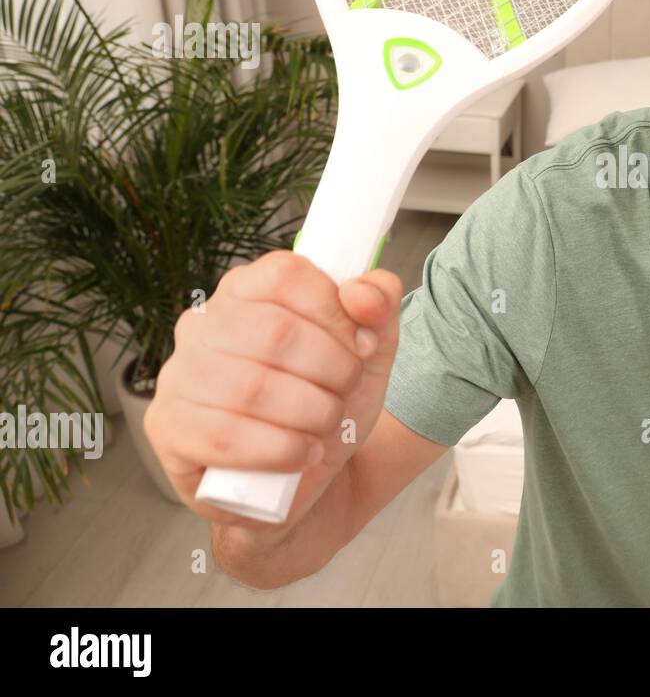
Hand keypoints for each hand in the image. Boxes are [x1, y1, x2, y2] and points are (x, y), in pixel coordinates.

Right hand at [144, 250, 403, 528]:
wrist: (307, 475)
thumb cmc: (328, 398)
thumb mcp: (370, 347)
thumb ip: (379, 303)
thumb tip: (362, 293)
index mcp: (248, 289)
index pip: (286, 275)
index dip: (336, 314)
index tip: (361, 346)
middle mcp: (203, 324)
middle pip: (275, 331)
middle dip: (332, 369)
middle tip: (345, 393)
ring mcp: (179, 375)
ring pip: (252, 387)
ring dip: (311, 413)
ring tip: (326, 425)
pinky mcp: (169, 428)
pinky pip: (225, 437)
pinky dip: (281, 450)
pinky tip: (302, 453)